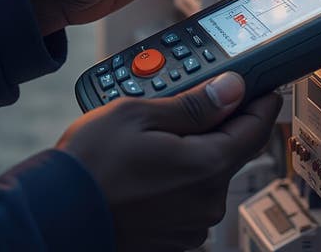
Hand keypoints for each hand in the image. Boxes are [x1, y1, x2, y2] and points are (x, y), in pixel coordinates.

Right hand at [58, 72, 280, 250]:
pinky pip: (190, 197)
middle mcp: (207, 202)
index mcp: (206, 167)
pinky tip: (151, 162)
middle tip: (198, 96)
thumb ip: (193, 103)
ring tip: (161, 129)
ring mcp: (191, 225)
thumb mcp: (138, 113)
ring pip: (209, 173)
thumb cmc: (90, 163)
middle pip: (232, 150)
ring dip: (197, 150)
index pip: (255, 129)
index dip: (262, 101)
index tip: (265, 84)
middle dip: (220, 122)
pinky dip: (180, 176)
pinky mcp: (174, 239)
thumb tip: (233, 89)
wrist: (55, 215)